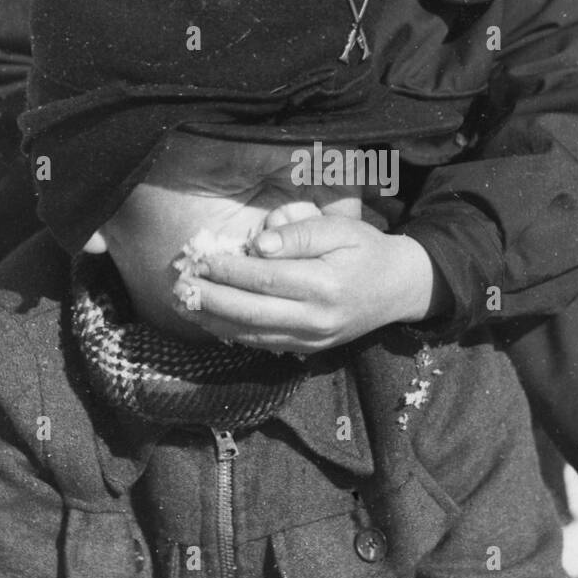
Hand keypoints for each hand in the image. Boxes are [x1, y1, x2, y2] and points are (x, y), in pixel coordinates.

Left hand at [171, 207, 442, 352]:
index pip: (266, 278)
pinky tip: (210, 320)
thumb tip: (260, 244)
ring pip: (253, 334)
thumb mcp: (340, 228)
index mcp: (326, 284)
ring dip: (213, 321)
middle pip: (252, 311)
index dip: (229, 270)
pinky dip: (233, 333)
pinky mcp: (308, 349)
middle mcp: (317, 318)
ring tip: (183, 304)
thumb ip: (301, 233)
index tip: (201, 258)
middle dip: (211, 298)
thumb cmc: (365, 250)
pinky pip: (264, 344)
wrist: (398, 288)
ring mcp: (313, 339)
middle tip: (179, 285)